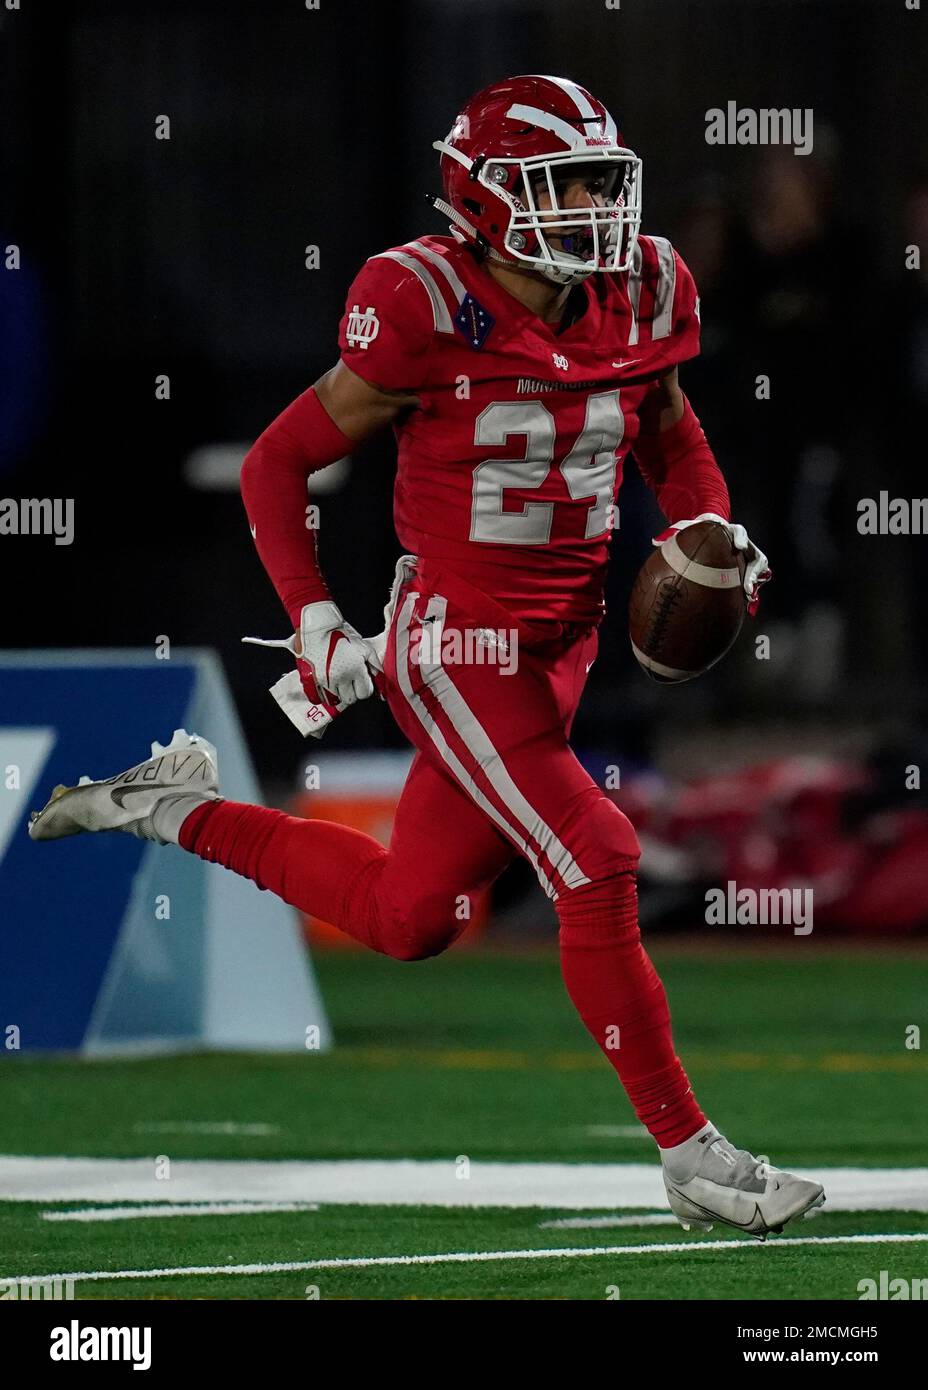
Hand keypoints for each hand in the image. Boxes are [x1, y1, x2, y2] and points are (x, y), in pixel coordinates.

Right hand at [297, 601, 376, 706]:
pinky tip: (327, 684)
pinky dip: (324, 695)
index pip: (365, 693)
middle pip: (351, 699)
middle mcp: (340, 677)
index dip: (365, 686)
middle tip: (350, 678)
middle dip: (353, 691)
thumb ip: (376, 667)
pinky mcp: (311, 680)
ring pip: (336, 699)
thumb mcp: (365, 648)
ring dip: (339, 692)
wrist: (317, 628)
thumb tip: (382, 686)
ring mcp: (324, 680)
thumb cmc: (342, 635)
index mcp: (355, 669)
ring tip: (338, 678)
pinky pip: (319, 698)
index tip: (361, 678)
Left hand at [654, 513, 771, 615]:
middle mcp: (741, 544)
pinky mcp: (747, 567)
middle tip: (746, 586)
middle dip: (752, 570)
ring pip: (757, 567)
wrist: (709, 532)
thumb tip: (655, 541)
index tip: (739, 546)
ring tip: (747, 596)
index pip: (739, 532)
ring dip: (753, 581)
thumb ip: (672, 534)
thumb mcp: (685, 529)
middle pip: (754, 555)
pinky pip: (753, 578)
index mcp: (729, 532)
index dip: (741, 538)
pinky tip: (746, 604)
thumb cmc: (698, 532)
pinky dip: (751, 589)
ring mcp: (746, 556)